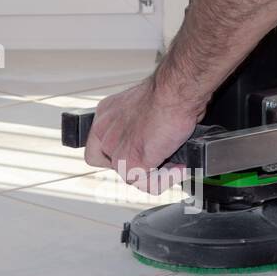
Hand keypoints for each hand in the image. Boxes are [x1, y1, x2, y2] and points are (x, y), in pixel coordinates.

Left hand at [84, 77, 202, 193]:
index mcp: (106, 115)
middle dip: (141, 165)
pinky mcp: (130, 162)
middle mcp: (105, 131)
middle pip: (114, 165)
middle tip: (163, 159)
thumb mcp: (145, 107)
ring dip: (157, 174)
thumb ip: (140, 127)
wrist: (176, 91)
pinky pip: (147, 185)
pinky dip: (166, 179)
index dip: (119, 156)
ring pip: (131, 177)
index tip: (141, 154)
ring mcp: (115, 148)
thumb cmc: (168, 92)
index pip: (99, 147)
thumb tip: (154, 144)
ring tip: (175, 162)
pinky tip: (177, 167)